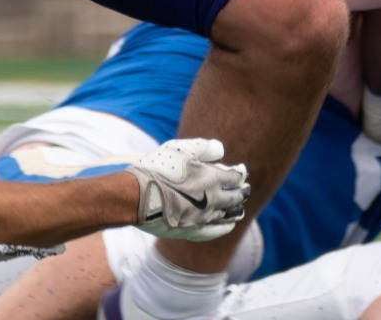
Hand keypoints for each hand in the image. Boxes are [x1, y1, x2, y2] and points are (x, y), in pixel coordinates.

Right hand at [126, 138, 248, 240]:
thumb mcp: (180, 149)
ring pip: (229, 215)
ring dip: (237, 210)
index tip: (241, 170)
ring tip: (241, 208)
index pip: (235, 177)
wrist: (135, 197)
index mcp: (212, 178)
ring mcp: (204, 218)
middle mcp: (213, 199)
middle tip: (246, 189)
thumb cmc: (156, 169)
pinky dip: (225, 227)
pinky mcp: (192, 231)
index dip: (240, 173)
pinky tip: (229, 226)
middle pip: (236, 197)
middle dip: (242, 192)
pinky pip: (215, 232)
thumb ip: (204, 148)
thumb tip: (222, 150)